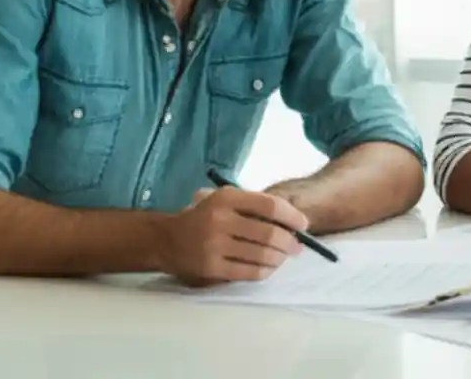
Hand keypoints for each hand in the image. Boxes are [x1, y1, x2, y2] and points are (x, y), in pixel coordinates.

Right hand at [156, 187, 308, 285]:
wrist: (167, 239)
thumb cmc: (205, 217)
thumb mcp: (225, 201)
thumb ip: (254, 206)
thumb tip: (293, 222)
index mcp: (226, 199)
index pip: (270, 206)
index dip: (292, 216)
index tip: (303, 225)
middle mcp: (220, 220)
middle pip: (270, 234)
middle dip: (290, 242)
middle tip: (297, 247)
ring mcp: (215, 246)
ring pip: (263, 255)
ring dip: (280, 258)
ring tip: (283, 257)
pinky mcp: (212, 268)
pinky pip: (250, 272)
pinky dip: (266, 271)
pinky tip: (268, 267)